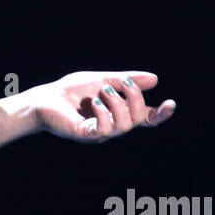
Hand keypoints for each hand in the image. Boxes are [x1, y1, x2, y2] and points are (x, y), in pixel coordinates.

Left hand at [28, 70, 174, 143]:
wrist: (44, 98)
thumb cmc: (71, 91)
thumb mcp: (102, 80)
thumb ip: (125, 80)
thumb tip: (155, 79)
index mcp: (118, 113)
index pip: (144, 118)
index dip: (160, 114)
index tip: (171, 103)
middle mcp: (111, 126)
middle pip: (137, 119)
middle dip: (135, 98)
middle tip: (121, 83)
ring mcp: (99, 133)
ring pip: (123, 126)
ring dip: (118, 105)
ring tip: (104, 91)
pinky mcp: (85, 135)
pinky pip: (104, 130)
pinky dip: (104, 113)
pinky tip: (94, 103)